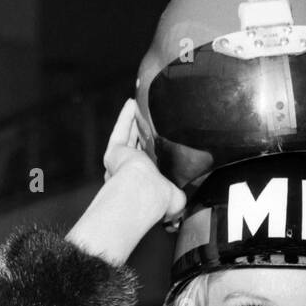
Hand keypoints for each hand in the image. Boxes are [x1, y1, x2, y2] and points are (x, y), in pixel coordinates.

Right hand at [65, 99, 185, 266]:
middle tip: (151, 119)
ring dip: (135, 122)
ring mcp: (122, 163)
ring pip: (129, 138)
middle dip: (144, 134)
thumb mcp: (178, 196)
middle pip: (139, 148)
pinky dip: (125, 117)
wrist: (145, 193)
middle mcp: (133, 174)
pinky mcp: (114, 153)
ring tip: (141, 107)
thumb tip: (191, 192)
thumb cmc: (161, 201)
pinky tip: (132, 104)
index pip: (153, 166)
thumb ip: (182, 191)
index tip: (164, 143)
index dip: (157, 154)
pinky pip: (120, 132)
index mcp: (150, 184)